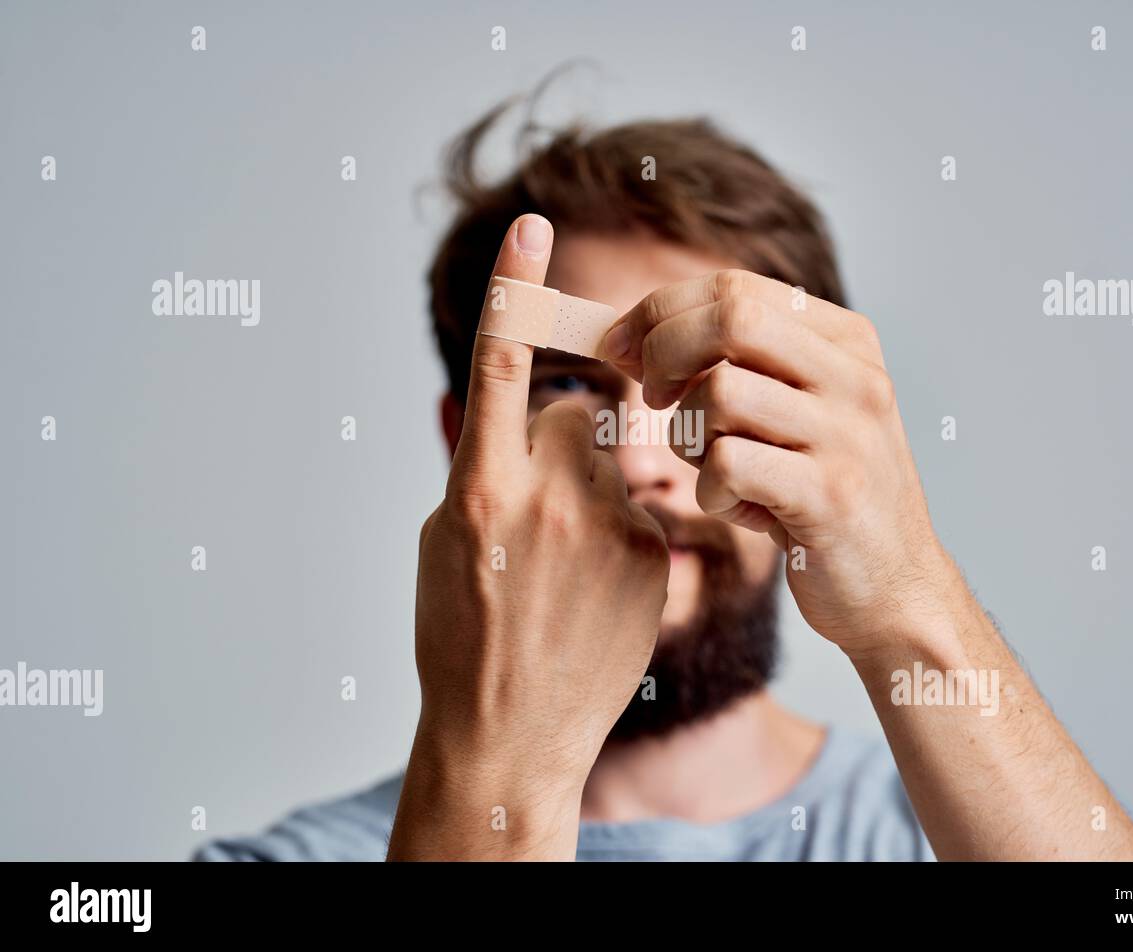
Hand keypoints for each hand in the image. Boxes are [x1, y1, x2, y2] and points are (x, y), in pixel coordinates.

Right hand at [389, 215, 669, 859]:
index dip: (513, 288)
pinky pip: (644, 506)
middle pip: (577, 414)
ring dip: (597, 490)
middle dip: (566, 442)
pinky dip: (623, 531)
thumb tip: (509, 423)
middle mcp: (547, 496)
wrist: (511, 732)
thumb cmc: (460, 636)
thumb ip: (480, 469)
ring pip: (614, 460)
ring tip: (568, 566)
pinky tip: (598, 588)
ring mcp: (607, 525)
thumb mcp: (444, 542)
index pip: (499, 365)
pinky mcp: (652, 553)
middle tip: (543, 514)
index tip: (533, 226)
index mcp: (480, 486)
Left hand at [602, 269, 955, 659]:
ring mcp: (847, 435)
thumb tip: (632, 339)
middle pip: (730, 318)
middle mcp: (855, 377)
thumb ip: (732, 368)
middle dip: (664, 353)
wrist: (898, 590)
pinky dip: (711, 492)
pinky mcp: (830, 495)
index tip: (619, 348)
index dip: (660, 312)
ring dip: (690, 436)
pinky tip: (744, 510)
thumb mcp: (793, 414)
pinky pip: (727, 465)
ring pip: (721, 393)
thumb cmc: (823, 498)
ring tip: (718, 471)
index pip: (735, 288)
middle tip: (653, 398)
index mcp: (848, 343)